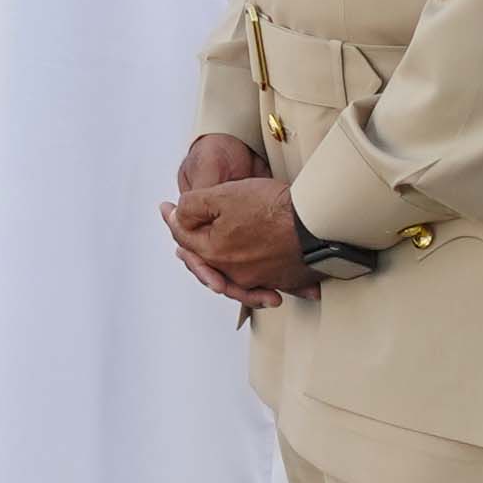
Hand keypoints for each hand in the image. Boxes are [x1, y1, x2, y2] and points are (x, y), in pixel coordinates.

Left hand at [164, 158, 317, 304]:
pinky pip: (268, 284)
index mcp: (214, 251)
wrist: (317, 220)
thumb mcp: (221, 195)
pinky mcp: (284, 278)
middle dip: (192, 248)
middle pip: (207, 260)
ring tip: (212, 263)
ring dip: (221, 270)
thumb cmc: (271, 207)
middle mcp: (234, 272)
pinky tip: (262, 287)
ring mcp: (260, 278)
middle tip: (181, 239)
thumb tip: (176, 214)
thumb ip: (192, 206)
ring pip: (234, 276)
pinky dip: (262, 286)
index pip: (184, 236)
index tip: (165, 206)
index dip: (172, 217)